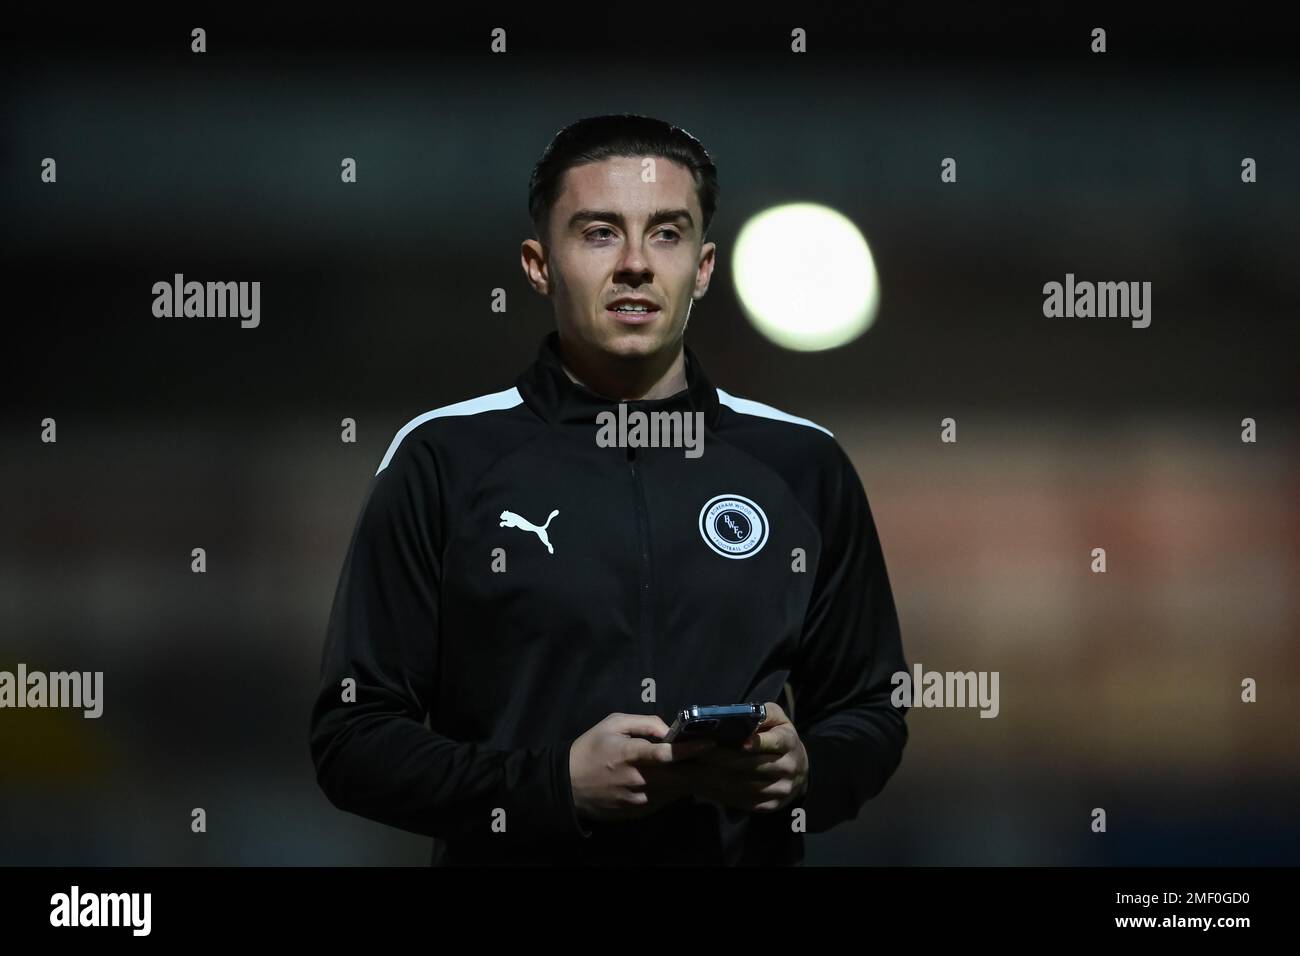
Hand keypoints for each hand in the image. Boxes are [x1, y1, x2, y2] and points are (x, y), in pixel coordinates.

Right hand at [569, 712, 717, 823]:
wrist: (567, 785)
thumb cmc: (591, 748)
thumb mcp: (612, 723)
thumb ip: (644, 723)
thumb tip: (670, 731)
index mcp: (629, 753)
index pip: (665, 753)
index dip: (689, 749)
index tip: (710, 743)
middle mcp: (636, 779)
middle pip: (678, 776)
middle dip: (697, 767)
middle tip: (712, 758)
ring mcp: (638, 799)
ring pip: (674, 790)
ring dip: (686, 779)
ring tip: (693, 766)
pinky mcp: (637, 812)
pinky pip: (664, 801)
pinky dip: (672, 790)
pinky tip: (671, 779)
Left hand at [652, 701, 808, 812]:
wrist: (799, 771)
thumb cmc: (780, 737)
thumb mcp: (778, 719)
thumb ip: (761, 713)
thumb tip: (737, 714)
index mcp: (789, 742)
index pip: (771, 742)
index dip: (750, 742)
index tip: (727, 741)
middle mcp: (788, 767)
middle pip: (750, 765)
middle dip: (721, 760)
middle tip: (696, 754)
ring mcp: (780, 789)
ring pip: (743, 785)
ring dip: (716, 778)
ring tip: (693, 770)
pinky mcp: (770, 805)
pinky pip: (742, 801)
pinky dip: (721, 793)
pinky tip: (703, 785)